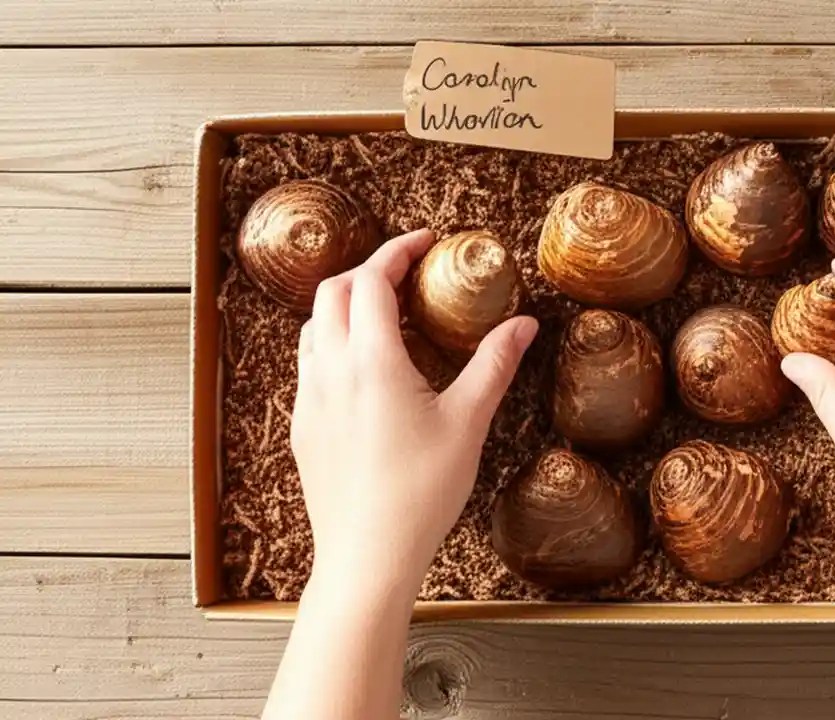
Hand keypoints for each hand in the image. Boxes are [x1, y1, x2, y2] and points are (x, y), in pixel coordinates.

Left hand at [291, 229, 538, 600]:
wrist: (367, 555)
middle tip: (407, 273)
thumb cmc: (421, 492)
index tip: (425, 242)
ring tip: (386, 317)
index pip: (371, 279)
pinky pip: (310, 366)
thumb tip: (523, 324)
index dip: (397, 251)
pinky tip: (366, 371)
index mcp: (370, 360)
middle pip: (332, 292)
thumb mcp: (468, 423)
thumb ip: (493, 364)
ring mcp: (310, 399)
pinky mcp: (304, 428)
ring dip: (345, 305)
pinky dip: (333, 343)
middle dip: (368, 271)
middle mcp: (329, 370)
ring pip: (314, 327)